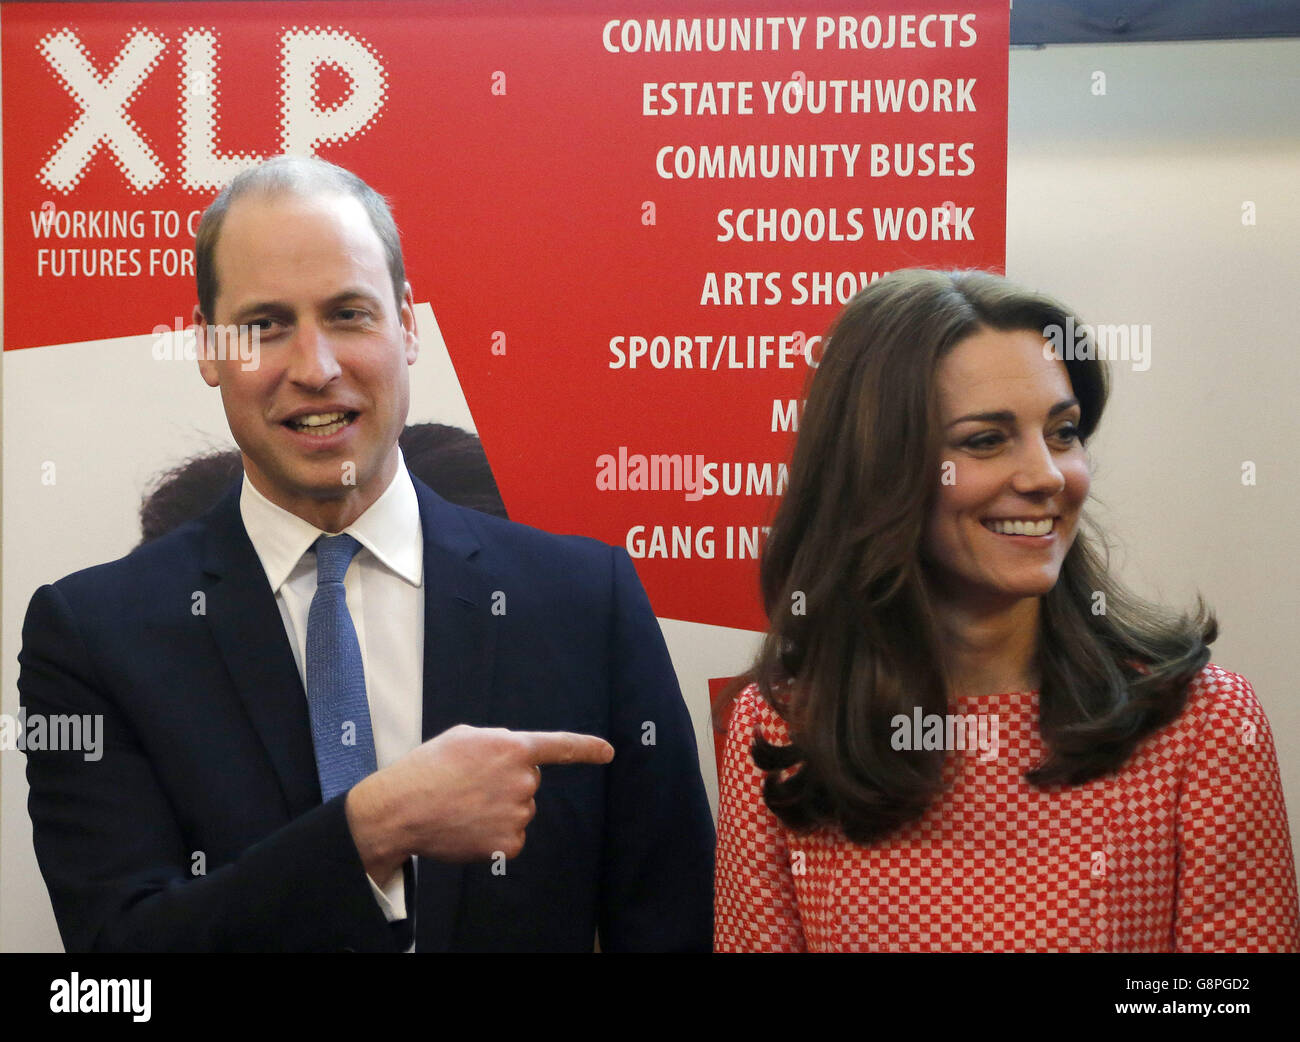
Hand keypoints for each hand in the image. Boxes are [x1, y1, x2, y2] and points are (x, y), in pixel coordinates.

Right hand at [345, 725, 613, 881]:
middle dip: (507, 783)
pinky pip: (511, 837)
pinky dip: (494, 836)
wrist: (402, 809)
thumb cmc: (428, 769)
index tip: (608, 752)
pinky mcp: (509, 843)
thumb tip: (515, 753)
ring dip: (498, 809)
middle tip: (471, 786)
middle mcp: (522, 780)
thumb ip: (497, 741)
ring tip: (463, 806)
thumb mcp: (463, 737)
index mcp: (512, 748)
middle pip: (528, 782)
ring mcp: (517, 813)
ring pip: (519, 810)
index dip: (586, 749)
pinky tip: (468, 827)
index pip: (560, 747)